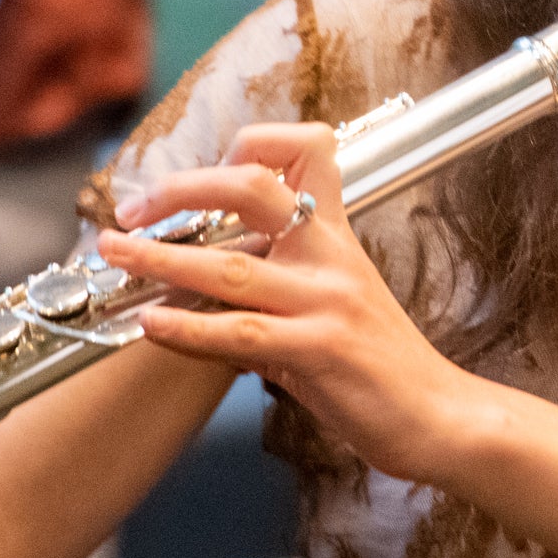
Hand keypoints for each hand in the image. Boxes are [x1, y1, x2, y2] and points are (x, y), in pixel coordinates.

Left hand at [97, 122, 484, 481]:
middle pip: (252, 186)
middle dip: (181, 189)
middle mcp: (330, 256)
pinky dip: (187, 328)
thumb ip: (278, 280)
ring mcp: (326, 301)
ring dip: (161, 258)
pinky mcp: (321, 351)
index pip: (305, 150)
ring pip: (231, 264)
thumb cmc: (385, 364)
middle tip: (132, 209)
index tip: (199, 174)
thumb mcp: (336, 301)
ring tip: (116, 255)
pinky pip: (241, 331)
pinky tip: (151, 326)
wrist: (441, 415)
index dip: (250, 142)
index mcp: (335, 235)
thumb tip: (204, 277)